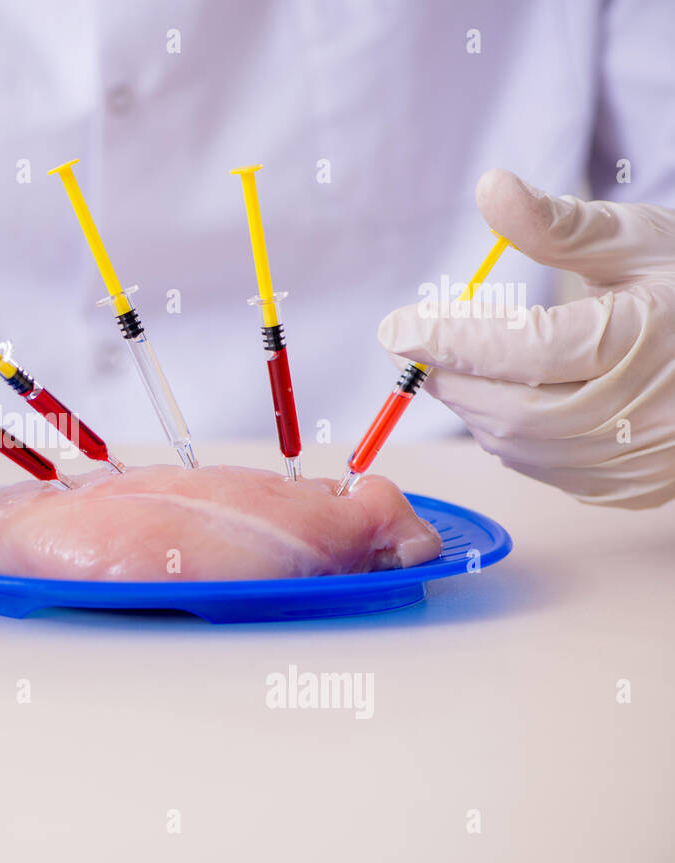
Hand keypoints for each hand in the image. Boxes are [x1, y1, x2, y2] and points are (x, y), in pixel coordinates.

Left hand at [377, 169, 674, 508]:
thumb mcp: (638, 239)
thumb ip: (559, 226)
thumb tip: (491, 188)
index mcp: (650, 339)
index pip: (529, 349)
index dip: (454, 340)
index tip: (398, 327)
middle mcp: (649, 411)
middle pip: (517, 411)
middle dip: (453, 378)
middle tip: (414, 347)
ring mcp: (644, 460)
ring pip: (524, 448)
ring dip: (474, 409)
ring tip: (454, 367)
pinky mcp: (635, 487)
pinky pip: (548, 470)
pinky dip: (509, 437)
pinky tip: (502, 400)